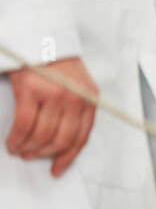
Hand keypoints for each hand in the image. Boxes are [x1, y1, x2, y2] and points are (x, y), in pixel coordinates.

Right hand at [5, 58, 97, 177]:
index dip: (68, 157)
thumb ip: (75, 109)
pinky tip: (11, 143)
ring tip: (19, 150)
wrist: (40, 38)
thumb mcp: (77, 86)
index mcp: (89, 99)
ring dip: (28, 148)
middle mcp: (75, 98)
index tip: (57, 169)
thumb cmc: (56, 65)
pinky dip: (16, 138)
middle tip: (30, 156)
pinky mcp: (31, 90)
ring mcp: (53, 94)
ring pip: (41, 135)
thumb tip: (62, 144)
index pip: (81, 136)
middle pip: (61, 139)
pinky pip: (23, 124)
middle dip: (43, 153)